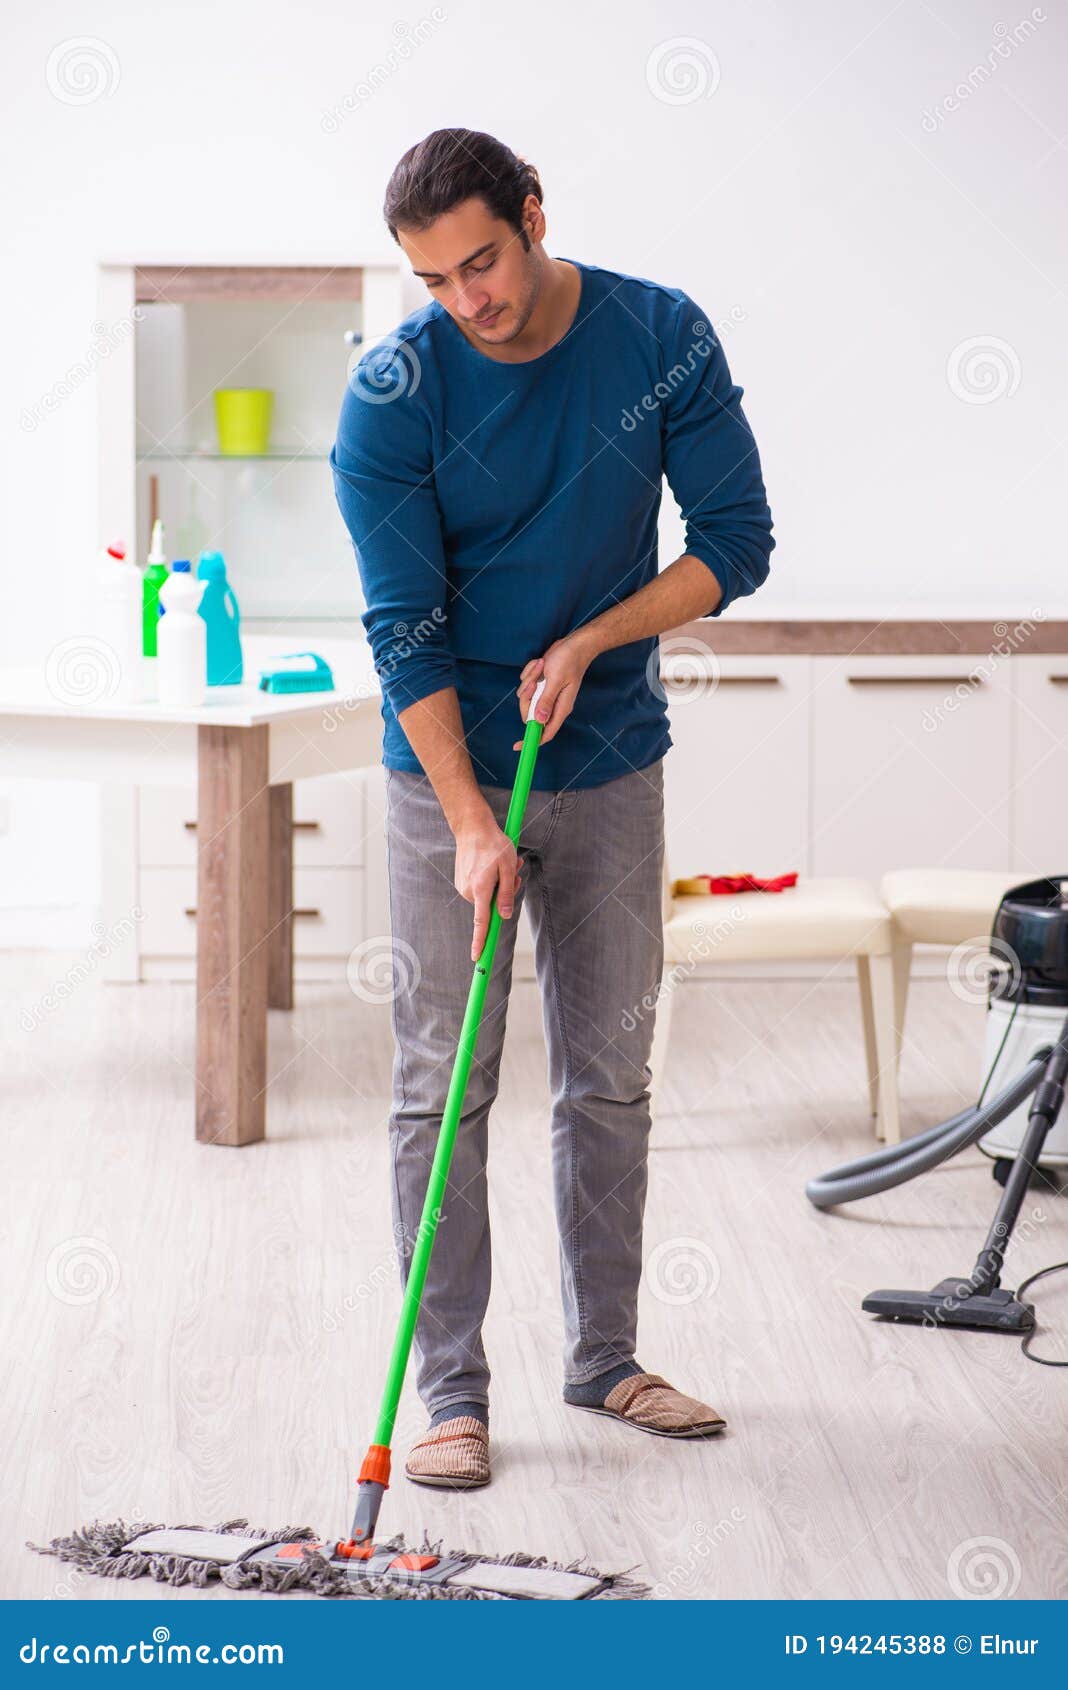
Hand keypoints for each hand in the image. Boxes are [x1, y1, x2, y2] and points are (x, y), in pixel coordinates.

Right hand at [453, 810, 523, 961]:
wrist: (472, 827)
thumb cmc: (494, 845)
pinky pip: (480, 889)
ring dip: (500, 885)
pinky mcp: (462, 881)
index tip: (477, 958)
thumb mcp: (508, 868)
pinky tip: (492, 863)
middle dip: (506, 893)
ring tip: (504, 863)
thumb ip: (507, 893)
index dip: (480, 942)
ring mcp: (463, 886)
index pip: (481, 923)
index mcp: (481, 890)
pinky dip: (490, 880)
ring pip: (487, 897)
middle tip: (515, 871)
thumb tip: (504, 915)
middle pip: (492, 906)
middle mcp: (469, 891)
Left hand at [513, 628, 599, 749]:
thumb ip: (547, 700)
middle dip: (527, 697)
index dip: (532, 741)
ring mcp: (546, 694)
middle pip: (529, 713)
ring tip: (541, 666)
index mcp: (560, 708)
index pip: (546, 732)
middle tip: (534, 681)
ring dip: (530, 680)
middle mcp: (553, 704)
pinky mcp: (541, 685)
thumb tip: (539, 720)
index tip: (517, 746)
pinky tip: (541, 663)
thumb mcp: (556, 680)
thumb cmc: (569, 660)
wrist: (574, 644)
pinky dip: (530, 673)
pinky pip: (527, 684)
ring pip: (526, 697)